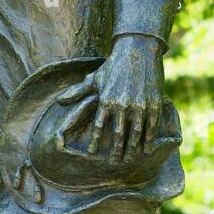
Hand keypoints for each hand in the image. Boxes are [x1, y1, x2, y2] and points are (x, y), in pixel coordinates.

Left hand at [57, 35, 163, 161]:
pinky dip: (148, 139)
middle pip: (118, 136)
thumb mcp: (96, 78)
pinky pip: (151, 126)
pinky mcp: (154, 103)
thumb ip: (79, 91)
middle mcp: (122, 105)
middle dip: (116, 152)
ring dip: (132, 149)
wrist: (139, 49)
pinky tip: (146, 149)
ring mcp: (139, 105)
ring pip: (135, 134)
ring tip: (129, 160)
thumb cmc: (115, 64)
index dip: (96, 142)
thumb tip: (59, 101)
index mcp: (106, 100)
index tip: (93, 155)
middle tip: (114, 164)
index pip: (99, 128)